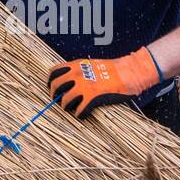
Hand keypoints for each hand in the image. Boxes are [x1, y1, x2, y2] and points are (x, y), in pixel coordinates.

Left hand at [47, 46, 162, 118]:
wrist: (129, 72)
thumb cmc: (115, 69)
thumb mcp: (93, 64)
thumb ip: (81, 70)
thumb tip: (73, 79)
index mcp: (77, 65)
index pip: (54, 71)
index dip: (50, 80)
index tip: (51, 87)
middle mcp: (77, 75)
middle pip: (56, 86)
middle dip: (53, 95)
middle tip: (56, 100)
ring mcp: (84, 86)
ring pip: (65, 100)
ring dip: (65, 106)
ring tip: (69, 109)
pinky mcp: (93, 98)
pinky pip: (80, 110)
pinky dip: (79, 114)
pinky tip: (82, 115)